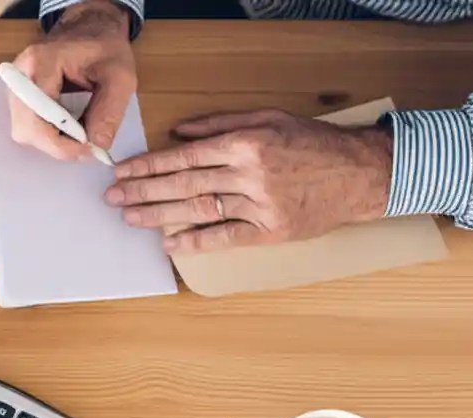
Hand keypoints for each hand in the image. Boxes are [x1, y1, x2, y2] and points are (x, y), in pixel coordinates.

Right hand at [8, 0, 135, 160]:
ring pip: (24, 131)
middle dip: (58, 145)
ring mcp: (14, 87)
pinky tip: (69, 128)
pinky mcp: (17, 97)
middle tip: (87, 146)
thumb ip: (111, 110)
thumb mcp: (120, 76)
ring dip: (53, 141)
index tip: (90, 149)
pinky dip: (49, 135)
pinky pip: (26, 126)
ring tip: (80, 133)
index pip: (40, 116)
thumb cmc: (104, 48)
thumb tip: (97, 146)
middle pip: (26, 129)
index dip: (63, 143)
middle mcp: (19, 75)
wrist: (89, 30)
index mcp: (41, 62)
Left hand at [105, 110, 393, 251]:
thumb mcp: (268, 118)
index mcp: (245, 143)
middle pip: (184, 183)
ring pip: (199, 209)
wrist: (359, 173)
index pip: (184, 156)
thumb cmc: (313, 143)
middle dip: (143, 191)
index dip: (149, 166)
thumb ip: (221, 124)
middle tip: (113, 197)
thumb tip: (179, 133)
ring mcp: (260, 205)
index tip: (123, 172)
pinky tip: (171, 244)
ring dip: (160, 215)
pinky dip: (196, 240)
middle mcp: (249, 173)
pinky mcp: (270, 231)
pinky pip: (226, 236)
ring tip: (131, 217)